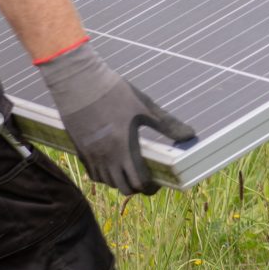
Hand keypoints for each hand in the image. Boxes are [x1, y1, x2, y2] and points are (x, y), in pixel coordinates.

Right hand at [35, 39, 196, 194]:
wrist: (78, 81)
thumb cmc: (113, 91)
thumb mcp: (144, 106)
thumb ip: (167, 124)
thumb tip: (190, 134)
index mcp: (124, 149)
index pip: (138, 184)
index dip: (150, 187)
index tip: (157, 181)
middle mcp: (106, 157)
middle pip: (123, 188)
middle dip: (137, 187)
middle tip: (145, 177)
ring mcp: (90, 155)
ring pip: (107, 182)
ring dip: (120, 181)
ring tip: (130, 169)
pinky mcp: (79, 149)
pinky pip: (92, 173)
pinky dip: (104, 175)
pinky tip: (111, 164)